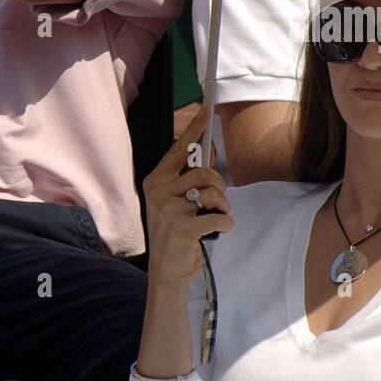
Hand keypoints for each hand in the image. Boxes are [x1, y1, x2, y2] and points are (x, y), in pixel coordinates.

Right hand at [143, 104, 233, 285]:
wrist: (167, 270)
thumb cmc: (175, 233)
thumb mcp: (175, 203)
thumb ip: (187, 181)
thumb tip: (209, 159)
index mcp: (155, 182)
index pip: (177, 150)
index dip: (193, 129)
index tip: (206, 110)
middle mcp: (158, 192)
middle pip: (204, 173)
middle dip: (219, 187)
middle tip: (217, 203)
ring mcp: (168, 210)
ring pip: (213, 194)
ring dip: (223, 208)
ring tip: (215, 218)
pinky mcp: (181, 228)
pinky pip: (219, 218)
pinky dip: (225, 225)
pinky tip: (216, 232)